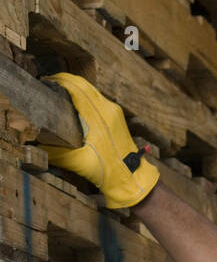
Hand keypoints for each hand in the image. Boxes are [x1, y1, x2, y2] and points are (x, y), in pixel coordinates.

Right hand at [42, 73, 160, 209]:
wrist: (132, 179)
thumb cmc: (107, 171)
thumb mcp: (78, 162)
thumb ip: (56, 152)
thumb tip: (38, 143)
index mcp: (99, 115)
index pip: (76, 87)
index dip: (59, 82)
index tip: (46, 83)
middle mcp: (108, 109)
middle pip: (83, 84)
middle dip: (65, 82)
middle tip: (50, 84)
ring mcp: (115, 111)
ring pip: (91, 90)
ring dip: (76, 88)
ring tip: (60, 92)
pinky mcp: (117, 117)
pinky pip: (98, 99)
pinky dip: (85, 97)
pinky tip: (75, 104)